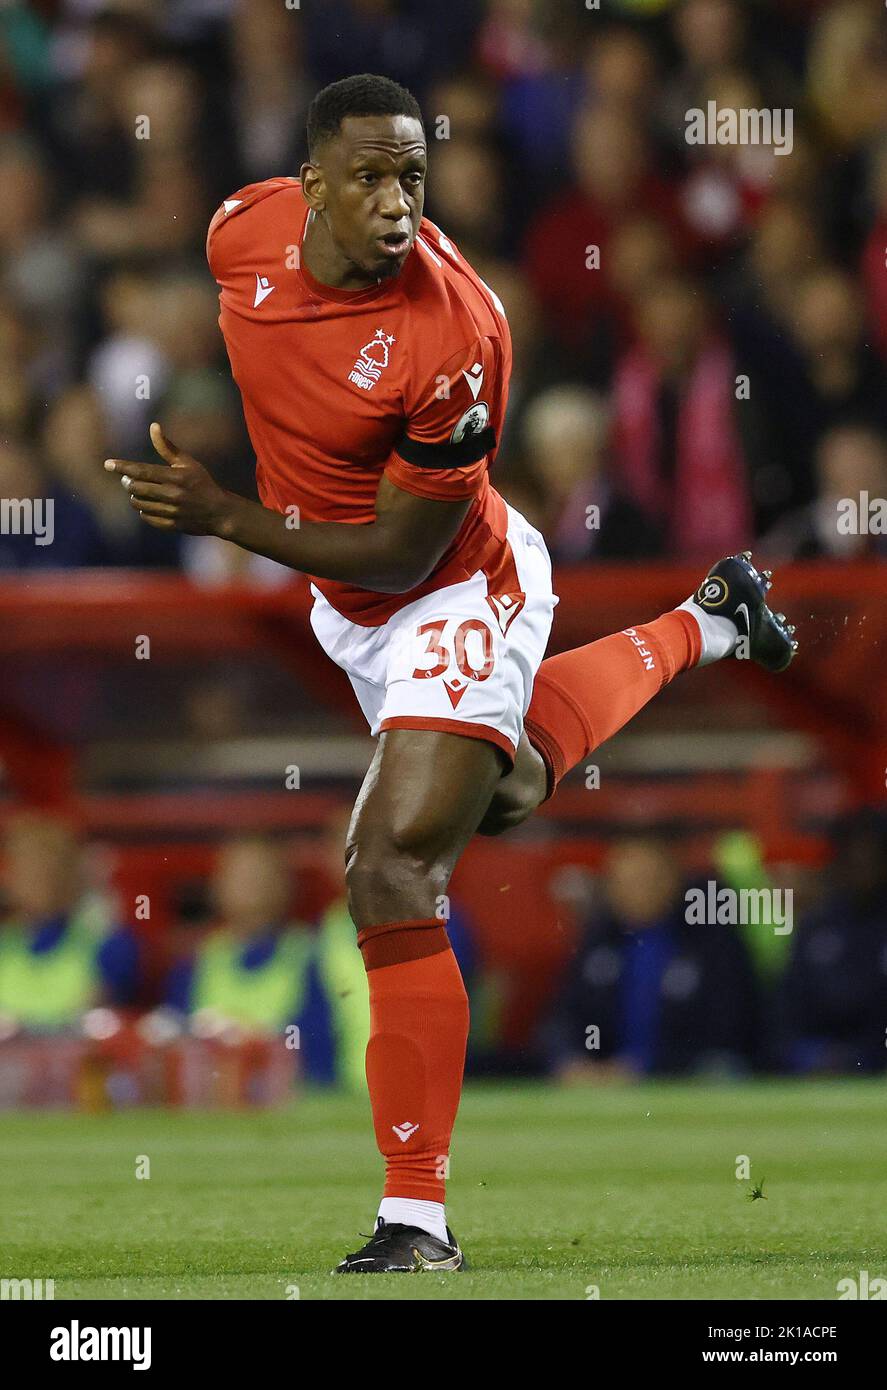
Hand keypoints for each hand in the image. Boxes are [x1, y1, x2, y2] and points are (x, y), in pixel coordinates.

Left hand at [103, 423, 231, 534]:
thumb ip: (167, 447)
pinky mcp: (172, 525)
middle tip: (128, 479)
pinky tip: (148, 504)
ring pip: (139, 504)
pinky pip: (147, 517)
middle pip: (136, 488)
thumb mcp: (188, 463)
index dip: (123, 467)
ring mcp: (172, 512)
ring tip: (139, 491)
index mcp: (175, 477)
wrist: (220, 512)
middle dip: (128, 482)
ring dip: (135, 496)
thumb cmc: (202, 483)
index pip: (142, 471)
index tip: (108, 464)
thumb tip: (153, 426)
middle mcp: (172, 495)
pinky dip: (143, 510)